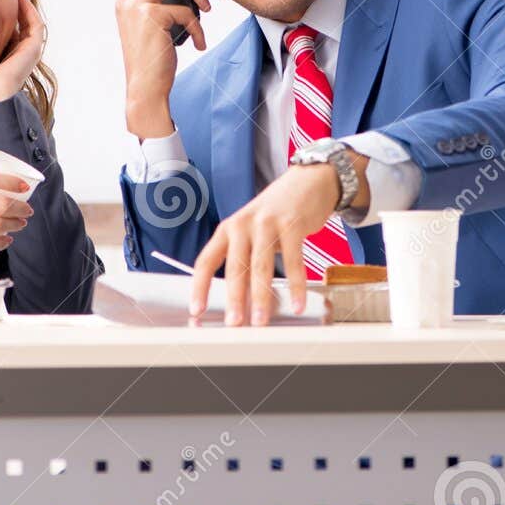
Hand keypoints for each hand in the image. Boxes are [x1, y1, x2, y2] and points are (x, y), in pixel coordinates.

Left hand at [0, 0, 46, 106]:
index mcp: (11, 58)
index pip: (11, 30)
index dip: (3, 15)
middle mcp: (23, 54)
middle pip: (22, 24)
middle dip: (13, 8)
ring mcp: (30, 52)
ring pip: (30, 22)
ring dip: (23, 6)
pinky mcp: (33, 49)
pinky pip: (35, 23)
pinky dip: (28, 10)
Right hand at [115, 0, 210, 138]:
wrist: (146, 89)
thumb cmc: (154, 61)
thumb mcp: (153, 28)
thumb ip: (160, 5)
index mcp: (126, 0)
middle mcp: (127, 0)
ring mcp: (137, 7)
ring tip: (205, 12)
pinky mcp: (151, 17)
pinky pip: (185, 10)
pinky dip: (198, 27)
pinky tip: (198, 43)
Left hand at [188, 164, 340, 325]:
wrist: (308, 181)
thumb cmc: (278, 212)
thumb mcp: (254, 231)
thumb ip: (246, 260)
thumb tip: (243, 301)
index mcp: (228, 228)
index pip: (206, 260)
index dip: (199, 286)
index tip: (196, 309)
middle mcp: (244, 224)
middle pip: (234, 267)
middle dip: (234, 299)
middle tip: (234, 323)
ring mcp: (268, 223)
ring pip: (261, 267)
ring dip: (261, 297)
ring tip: (261, 321)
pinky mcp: (292, 224)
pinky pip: (293, 261)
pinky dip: (296, 286)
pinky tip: (297, 303)